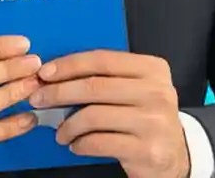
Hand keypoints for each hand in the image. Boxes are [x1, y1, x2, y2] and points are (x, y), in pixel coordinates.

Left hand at [32, 50, 189, 177]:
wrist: (176, 155)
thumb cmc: (146, 116)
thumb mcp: (136, 88)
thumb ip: (106, 78)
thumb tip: (55, 75)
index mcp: (153, 69)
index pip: (102, 59)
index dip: (69, 65)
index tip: (45, 73)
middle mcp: (157, 92)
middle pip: (94, 86)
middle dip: (58, 92)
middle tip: (38, 99)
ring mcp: (154, 122)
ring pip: (93, 116)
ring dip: (67, 124)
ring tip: (60, 131)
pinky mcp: (147, 150)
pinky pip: (100, 142)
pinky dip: (80, 143)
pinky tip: (76, 144)